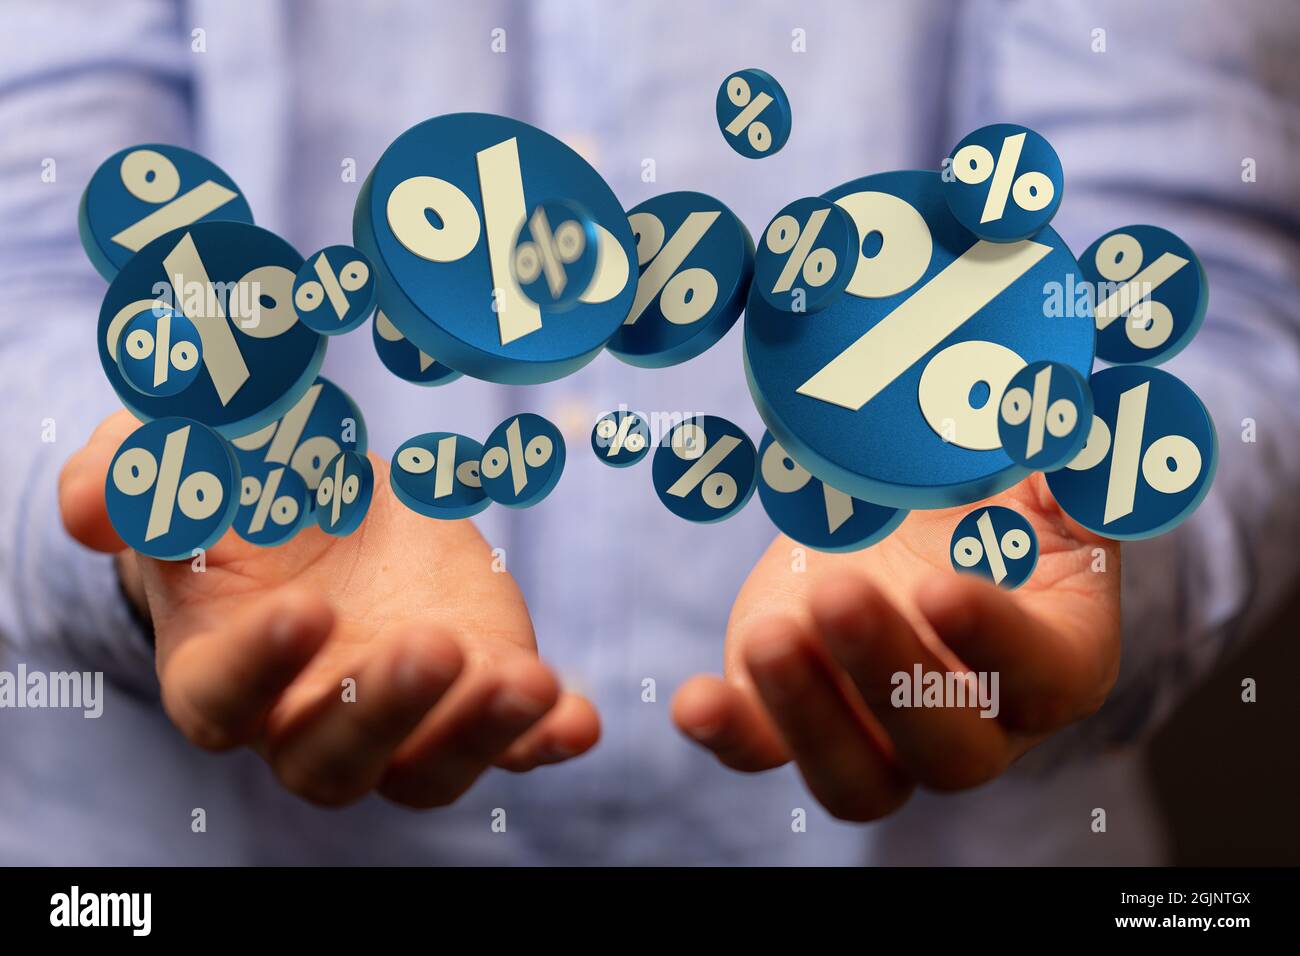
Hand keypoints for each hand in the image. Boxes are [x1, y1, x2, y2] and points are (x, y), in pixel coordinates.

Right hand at [60, 411, 598, 807]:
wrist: (324, 497)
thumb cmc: (236, 482)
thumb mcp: (182, 456)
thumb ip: (131, 476)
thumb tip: (91, 509)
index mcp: (219, 667)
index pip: (224, 698)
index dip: (260, 668)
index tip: (306, 609)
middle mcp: (304, 714)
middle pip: (330, 758)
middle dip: (380, 711)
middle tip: (429, 648)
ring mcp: (398, 715)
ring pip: (424, 770)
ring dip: (475, 735)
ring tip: (526, 682)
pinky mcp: (470, 693)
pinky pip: (506, 745)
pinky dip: (541, 739)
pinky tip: (578, 717)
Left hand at [672, 475, 1119, 820]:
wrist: (910, 518)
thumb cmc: (986, 497)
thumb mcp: (1036, 473)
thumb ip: (1072, 474)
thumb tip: (1082, 464)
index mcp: (1054, 660)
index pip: (1040, 678)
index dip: (994, 643)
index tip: (942, 585)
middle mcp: (976, 722)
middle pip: (947, 749)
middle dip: (889, 677)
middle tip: (839, 594)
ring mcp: (878, 730)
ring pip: (858, 778)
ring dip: (810, 717)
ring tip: (770, 637)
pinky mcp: (796, 715)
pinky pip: (764, 751)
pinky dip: (729, 733)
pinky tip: (695, 701)